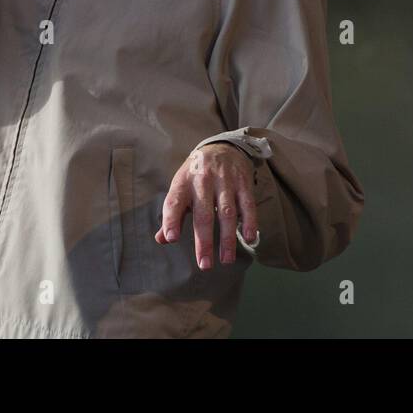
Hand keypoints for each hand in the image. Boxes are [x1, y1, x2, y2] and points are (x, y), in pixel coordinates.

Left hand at [155, 143, 258, 269]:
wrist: (222, 147)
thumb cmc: (196, 175)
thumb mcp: (181, 188)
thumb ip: (173, 215)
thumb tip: (162, 239)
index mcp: (183, 183)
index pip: (174, 202)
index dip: (171, 220)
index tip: (172, 239)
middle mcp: (202, 180)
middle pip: (203, 214)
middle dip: (204, 241)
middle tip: (204, 265)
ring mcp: (224, 180)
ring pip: (226, 212)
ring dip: (227, 238)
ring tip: (226, 260)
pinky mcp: (243, 182)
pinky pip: (247, 204)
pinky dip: (249, 222)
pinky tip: (249, 238)